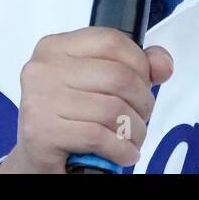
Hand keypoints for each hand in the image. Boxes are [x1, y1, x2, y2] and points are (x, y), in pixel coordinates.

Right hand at [0, 26, 173, 173]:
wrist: (35, 158)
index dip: (140, 63)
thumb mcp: (97, 83)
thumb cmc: (67, 117)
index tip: (145, 83)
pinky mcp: (41, 133)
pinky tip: (122, 153)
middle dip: (142, 103)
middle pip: (118, 77)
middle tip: (141, 118)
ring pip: (112, 110)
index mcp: (56, 47)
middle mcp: (43, 69)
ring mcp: (39, 100)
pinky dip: (121, 150)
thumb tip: (163, 65)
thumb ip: (134, 66)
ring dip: (134, 131)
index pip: (112, 41)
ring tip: (132, 139)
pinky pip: (99, 136)